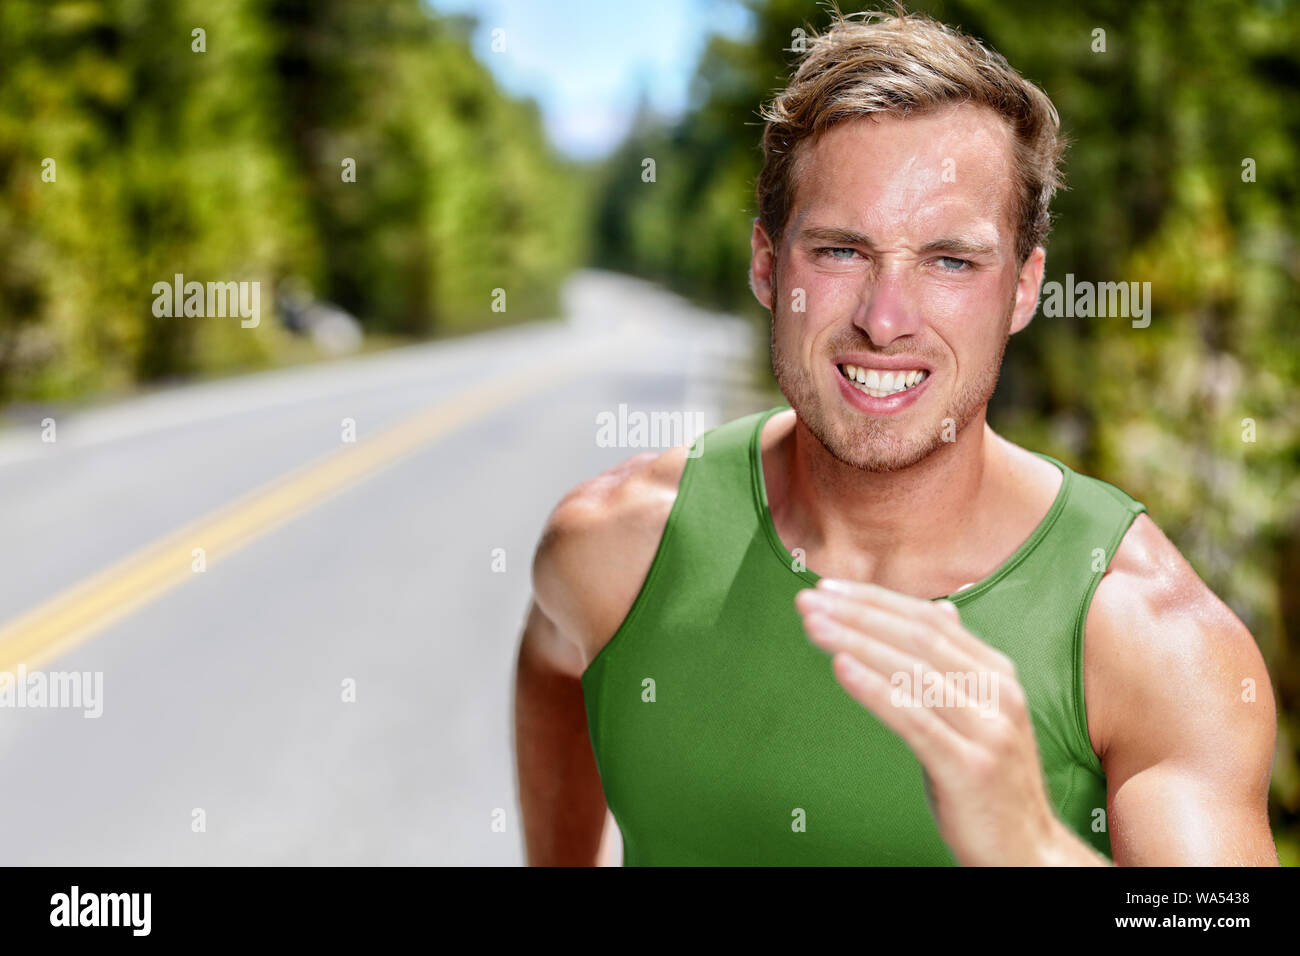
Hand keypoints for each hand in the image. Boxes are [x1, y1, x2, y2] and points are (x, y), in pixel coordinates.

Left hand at [795, 577, 1098, 865]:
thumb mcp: (979, 712)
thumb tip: (942, 609)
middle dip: (857, 614)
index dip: (874, 600)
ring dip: (856, 643)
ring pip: (912, 672)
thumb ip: (958, 663)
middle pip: (917, 638)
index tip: (827, 587)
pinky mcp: (970, 767)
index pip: (927, 620)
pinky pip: (914, 719)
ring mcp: (987, 730)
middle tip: (807, 600)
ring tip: (814, 626)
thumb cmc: (989, 780)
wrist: (1026, 852)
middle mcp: (997, 693)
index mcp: (997, 674)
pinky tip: (841, 668)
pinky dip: (875, 689)